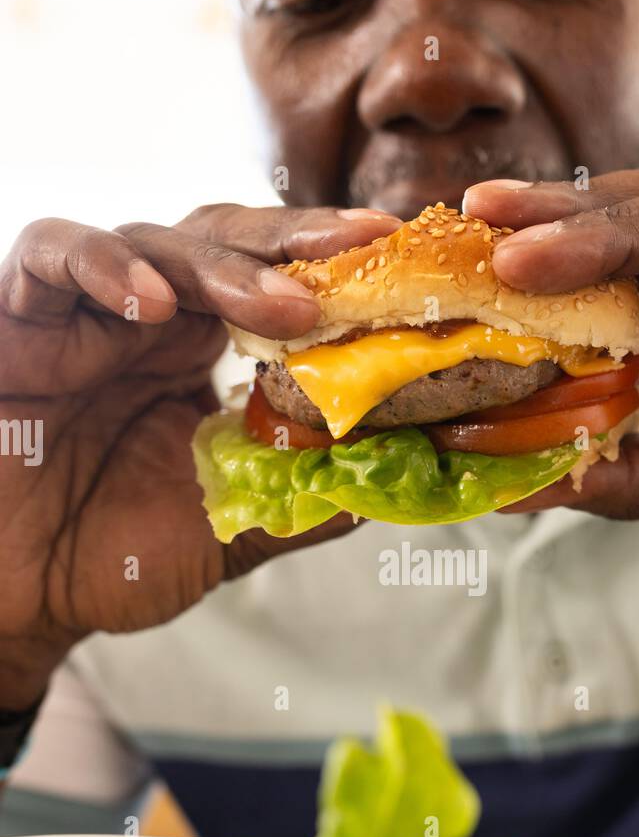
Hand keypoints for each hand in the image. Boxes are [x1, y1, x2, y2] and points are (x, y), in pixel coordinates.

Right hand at [0, 203, 398, 706]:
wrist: (11, 596)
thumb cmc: (104, 558)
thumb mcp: (222, 536)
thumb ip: (294, 505)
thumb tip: (389, 490)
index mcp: (202, 357)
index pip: (276, 284)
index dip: (335, 271)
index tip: (402, 265)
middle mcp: (150, 320)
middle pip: (231, 243)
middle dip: (300, 243)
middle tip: (365, 249)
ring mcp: (85, 312)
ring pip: (157, 241)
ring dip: (226, 267)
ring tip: (285, 307)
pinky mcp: (17, 314)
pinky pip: (53, 255)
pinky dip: (102, 265)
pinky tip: (152, 302)